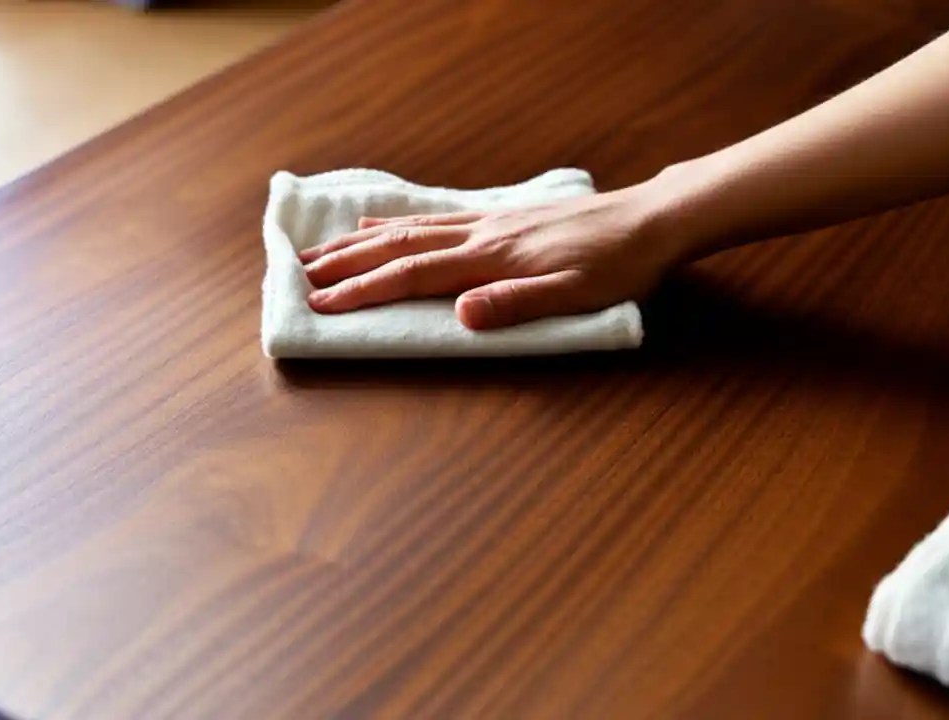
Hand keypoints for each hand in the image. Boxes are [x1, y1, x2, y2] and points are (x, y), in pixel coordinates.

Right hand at [299, 184, 688, 329]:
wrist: (649, 221)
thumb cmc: (616, 267)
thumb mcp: (575, 297)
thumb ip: (516, 305)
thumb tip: (460, 315)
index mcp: (492, 259)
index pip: (413, 275)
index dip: (364, 290)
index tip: (322, 305)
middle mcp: (480, 234)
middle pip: (398, 246)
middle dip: (345, 263)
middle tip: (299, 277)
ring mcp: (487, 221)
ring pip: (409, 228)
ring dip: (360, 241)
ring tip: (320, 250)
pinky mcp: (499, 216)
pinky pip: (433, 216)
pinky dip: (395, 221)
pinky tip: (378, 223)